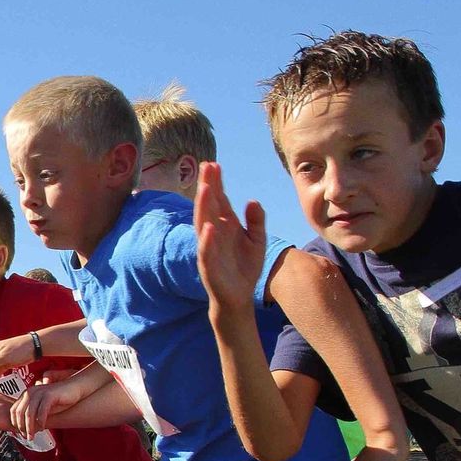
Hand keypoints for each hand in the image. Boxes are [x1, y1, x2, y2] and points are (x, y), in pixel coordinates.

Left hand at [13, 379, 82, 436]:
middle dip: (22, 428)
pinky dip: (41, 421)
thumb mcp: (43, 408)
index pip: (14, 410)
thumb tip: (26, 430)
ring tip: (32, 436)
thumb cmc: (59, 400)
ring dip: (30, 427)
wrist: (74, 389)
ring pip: (29, 413)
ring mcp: (39, 392)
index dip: (15, 424)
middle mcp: (31, 392)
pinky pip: (41, 410)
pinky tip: (43, 427)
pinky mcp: (49, 394)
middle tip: (26, 437)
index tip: (20, 434)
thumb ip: (34, 416)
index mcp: (27, 394)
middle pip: (20, 412)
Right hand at [193, 160, 267, 307]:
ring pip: (203, 224)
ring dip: (203, 207)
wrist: (239, 297)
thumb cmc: (245, 267)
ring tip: (205, 189)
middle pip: (208, 206)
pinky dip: (206, 240)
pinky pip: (206, 252)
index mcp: (225, 225)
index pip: (219, 200)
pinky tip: (209, 228)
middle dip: (207, 187)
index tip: (214, 164)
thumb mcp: (256, 240)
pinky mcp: (209, 267)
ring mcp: (209, 249)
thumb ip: (256, 221)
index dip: (216, 183)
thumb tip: (252, 201)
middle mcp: (214, 233)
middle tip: (207, 167)